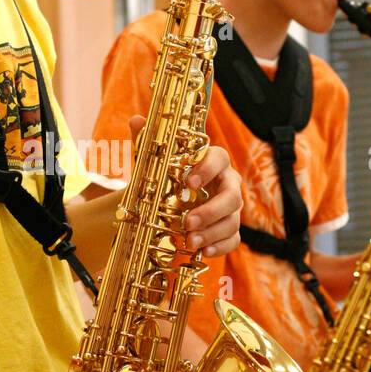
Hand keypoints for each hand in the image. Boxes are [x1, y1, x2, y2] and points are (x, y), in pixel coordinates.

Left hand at [128, 115, 242, 257]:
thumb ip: (147, 142)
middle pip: (232, 195)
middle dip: (211, 210)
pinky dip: (220, 247)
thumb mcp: (154, 162)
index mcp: (212, 163)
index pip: (219, 158)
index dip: (207, 169)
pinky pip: (234, 239)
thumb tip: (137, 119)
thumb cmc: (166, 178)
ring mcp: (231, 208)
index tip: (188, 182)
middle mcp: (227, 184)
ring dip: (212, 232)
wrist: (168, 202)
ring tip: (190, 241)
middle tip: (187, 222)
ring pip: (233, 220)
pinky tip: (203, 252)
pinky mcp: (230, 228)